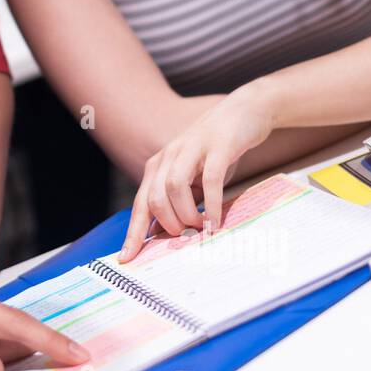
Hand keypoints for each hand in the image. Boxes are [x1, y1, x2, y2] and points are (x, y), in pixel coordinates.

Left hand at [118, 84, 277, 260]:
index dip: (133, 233)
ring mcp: (192, 149)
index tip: (126, 259)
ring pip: (175, 187)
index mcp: (159, 165)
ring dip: (186, 214)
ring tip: (199, 227)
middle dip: (168, 224)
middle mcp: (169, 156)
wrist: (245, 112)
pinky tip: (215, 221)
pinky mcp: (217, 147)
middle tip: (185, 236)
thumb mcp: (193, 178)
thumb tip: (166, 234)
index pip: (140, 204)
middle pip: (154, 198)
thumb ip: (179, 201)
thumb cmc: (217, 151)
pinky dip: (211, 204)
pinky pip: (210, 180)